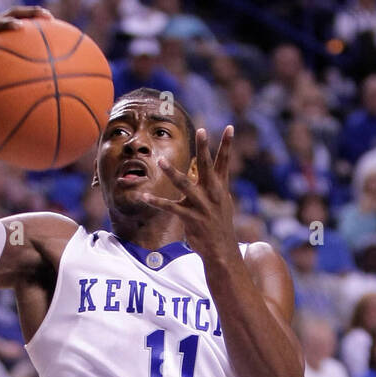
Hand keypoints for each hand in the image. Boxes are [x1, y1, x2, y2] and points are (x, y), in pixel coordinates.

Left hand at [140, 125, 237, 265]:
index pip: (224, 162)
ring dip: (172, 172)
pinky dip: (157, 202)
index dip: (227, 144)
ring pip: (185, 184)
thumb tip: (213, 169)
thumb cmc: (219, 224)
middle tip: (201, 130)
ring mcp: (201, 206)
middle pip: (207, 166)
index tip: (230, 127)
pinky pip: (170, 208)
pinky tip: (145, 196)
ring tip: (161, 160)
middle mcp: (212, 193)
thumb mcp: (222, 202)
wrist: (222, 250)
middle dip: (204, 148)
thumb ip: (216, 184)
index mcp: (220, 187)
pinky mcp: (191, 219)